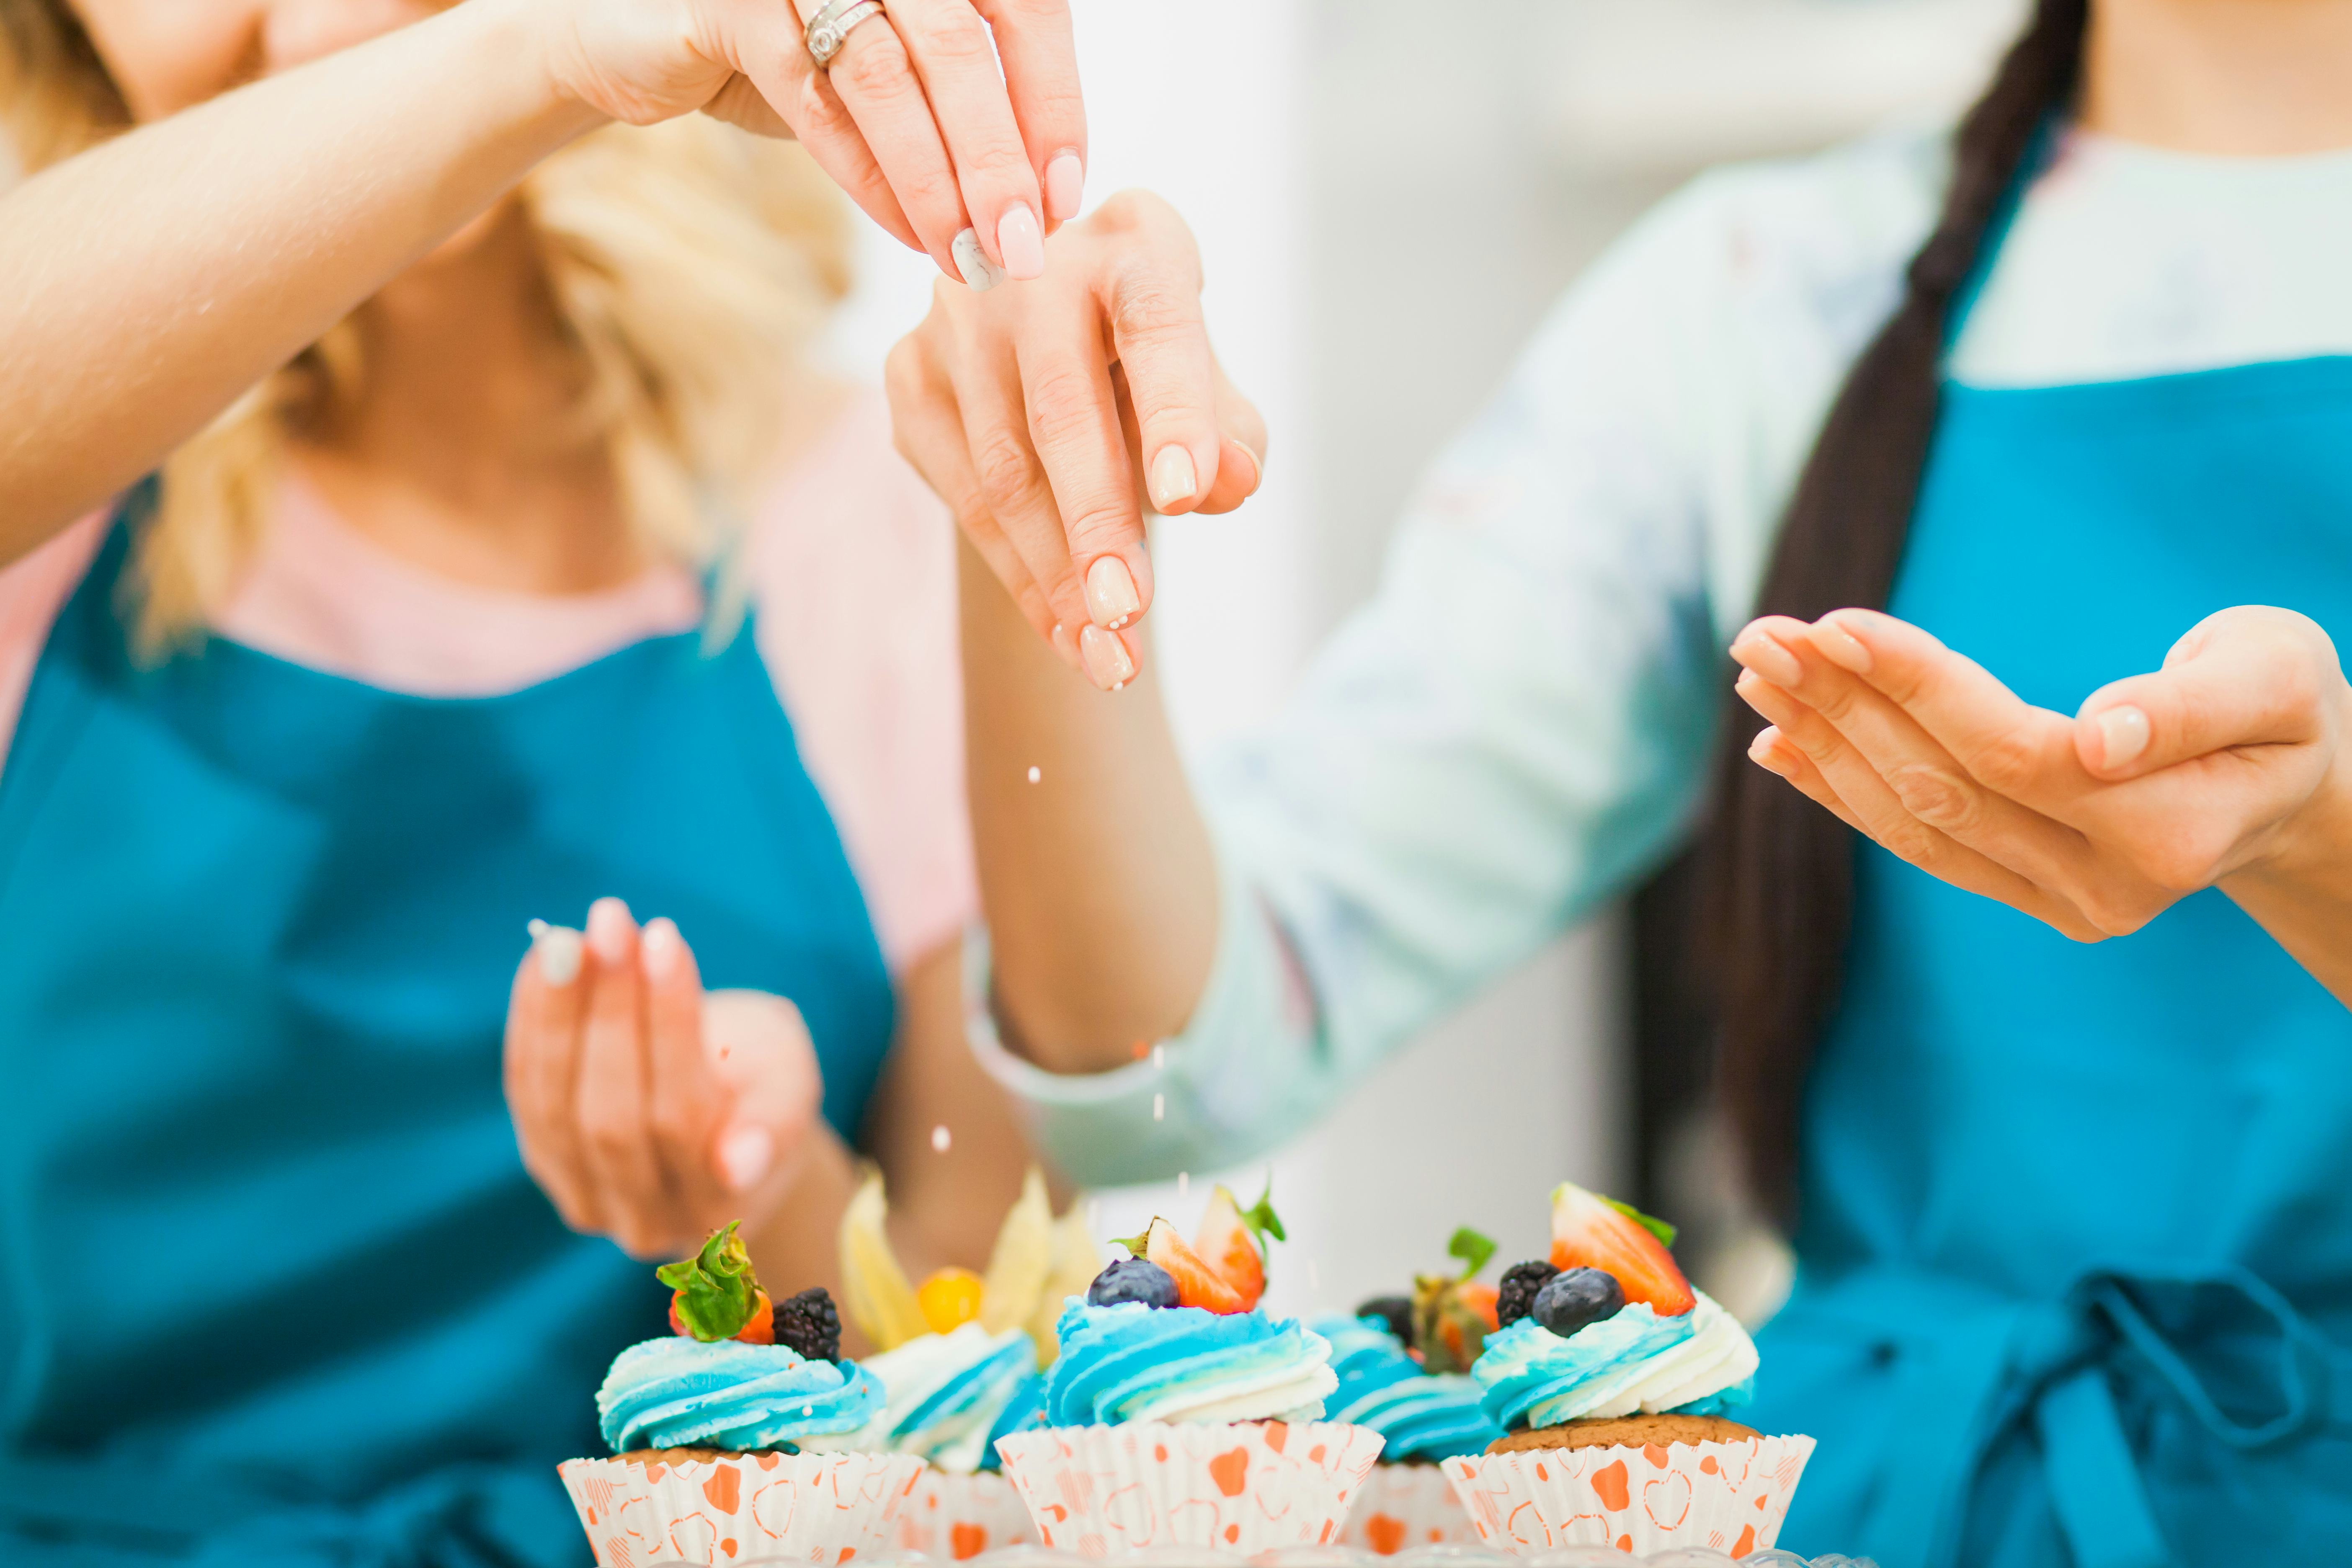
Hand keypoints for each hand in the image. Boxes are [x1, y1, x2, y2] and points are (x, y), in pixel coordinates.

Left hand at [505, 897, 824, 1257]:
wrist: (725, 1120)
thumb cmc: (765, 1087)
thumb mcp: (792, 1085)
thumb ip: (775, 1119)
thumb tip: (739, 1160)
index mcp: (720, 1205)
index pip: (682, 1115)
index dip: (669, 1026)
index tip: (665, 939)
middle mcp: (646, 1221)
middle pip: (612, 1114)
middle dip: (609, 1009)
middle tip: (612, 920)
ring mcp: (587, 1199)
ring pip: (556, 1105)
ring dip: (558, 1010)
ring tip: (571, 933)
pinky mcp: (545, 1163)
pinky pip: (526, 1092)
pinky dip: (532, 1020)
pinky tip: (545, 959)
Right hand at [537, 0, 1085, 281]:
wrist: (647, 40)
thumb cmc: (794, 53)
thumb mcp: (898, 65)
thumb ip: (967, 101)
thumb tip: (1049, 195)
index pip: (1025, 8)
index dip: (1053, 104)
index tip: (1065, 195)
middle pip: (962, 45)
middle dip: (999, 161)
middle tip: (1024, 248)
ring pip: (888, 78)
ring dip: (936, 182)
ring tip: (967, 257)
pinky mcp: (730, 4)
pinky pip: (815, 103)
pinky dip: (869, 178)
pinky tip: (907, 232)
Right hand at [886, 190, 1265, 688]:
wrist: (1055, 348)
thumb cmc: (1154, 371)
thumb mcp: (1209, 392)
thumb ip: (1229, 432)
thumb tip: (1230, 484)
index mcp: (1135, 242)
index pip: (1158, 326)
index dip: (1174, 411)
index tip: (1189, 496)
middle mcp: (1030, 259)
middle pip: (1062, 409)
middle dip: (1097, 523)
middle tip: (1129, 612)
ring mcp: (955, 316)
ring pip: (1004, 469)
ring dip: (1057, 575)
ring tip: (1109, 656)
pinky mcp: (909, 376)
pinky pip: (965, 497)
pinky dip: (1020, 576)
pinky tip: (1065, 633)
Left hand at [1728, 605, 2351, 940]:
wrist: (2289, 785)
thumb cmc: (2284, 709)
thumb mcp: (2276, 678)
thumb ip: (2195, 704)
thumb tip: (2105, 734)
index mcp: (2171, 830)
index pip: (2011, 752)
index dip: (1917, 687)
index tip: (1834, 624)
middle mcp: (2108, 886)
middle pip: (1944, 786)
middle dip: (1842, 706)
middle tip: (1760, 635)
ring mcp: (2063, 902)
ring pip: (1915, 819)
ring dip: (1823, 744)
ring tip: (1756, 674)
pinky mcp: (2027, 896)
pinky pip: (1916, 842)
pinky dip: (1839, 790)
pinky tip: (1777, 745)